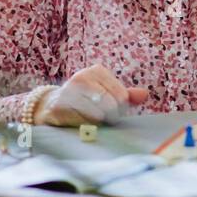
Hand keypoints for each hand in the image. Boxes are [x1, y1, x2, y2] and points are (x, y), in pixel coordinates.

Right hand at [32, 64, 148, 126]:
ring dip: (98, 122)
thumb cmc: (86, 100)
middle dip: (110, 116)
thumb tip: (145, 94)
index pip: (122, 96)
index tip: (111, 110)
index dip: (120, 109)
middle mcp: (82, 76)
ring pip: (97, 114)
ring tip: (91, 119)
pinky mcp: (59, 106)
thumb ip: (126, 95)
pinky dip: (85, 126)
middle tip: (102, 118)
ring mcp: (69, 90)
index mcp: (97, 70)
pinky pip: (82, 121)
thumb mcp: (107, 94)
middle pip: (111, 104)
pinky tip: (79, 121)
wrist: (51, 105)